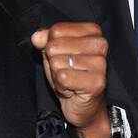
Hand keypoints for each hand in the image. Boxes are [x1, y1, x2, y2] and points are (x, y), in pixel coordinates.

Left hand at [31, 21, 110, 137]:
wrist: (84, 107)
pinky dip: (61, 87)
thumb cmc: (71, 78)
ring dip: (58, 77)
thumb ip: (46, 41)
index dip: (51, 46)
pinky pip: (63, 77)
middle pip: (54, 46)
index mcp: (92, 32)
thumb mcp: (55, 55)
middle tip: (66, 73)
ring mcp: (100, 63)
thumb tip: (37, 36)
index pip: (56, 30)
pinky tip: (72, 90)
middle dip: (53, 63)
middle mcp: (99, 44)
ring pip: (57, 62)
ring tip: (70, 82)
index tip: (63, 58)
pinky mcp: (96, 81)